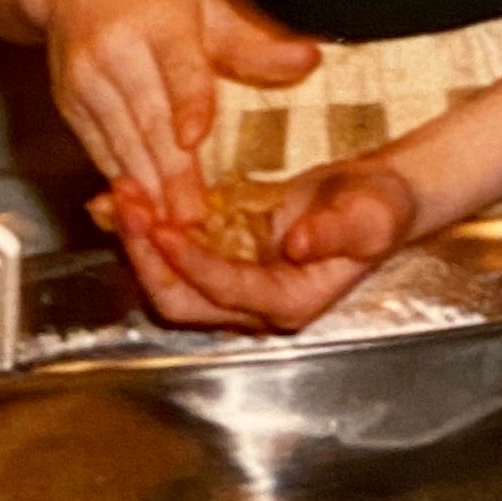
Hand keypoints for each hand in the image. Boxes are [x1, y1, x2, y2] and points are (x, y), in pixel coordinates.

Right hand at [26, 0, 318, 211]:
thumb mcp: (206, 1)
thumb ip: (252, 41)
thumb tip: (308, 60)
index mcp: (158, 19)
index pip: (177, 66)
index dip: (187, 102)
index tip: (195, 139)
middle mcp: (115, 50)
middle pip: (147, 115)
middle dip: (169, 169)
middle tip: (192, 214)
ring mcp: (86, 79)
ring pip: (119, 138)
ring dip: (144, 184)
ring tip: (170, 223)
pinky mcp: (69, 103)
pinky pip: (97, 146)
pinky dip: (119, 177)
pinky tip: (139, 207)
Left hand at [128, 158, 416, 331]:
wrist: (377, 196)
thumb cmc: (382, 208)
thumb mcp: (373, 216)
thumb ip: (340, 232)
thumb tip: (300, 243)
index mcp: (289, 302)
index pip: (227, 291)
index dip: (193, 262)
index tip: (166, 227)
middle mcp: (254, 305)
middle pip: (182, 300)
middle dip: (150, 257)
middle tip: (130, 206)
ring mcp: (234, 283)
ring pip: (169, 281)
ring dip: (140, 241)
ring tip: (119, 195)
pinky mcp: (222, 257)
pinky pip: (174, 252)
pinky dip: (146, 228)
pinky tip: (122, 197)